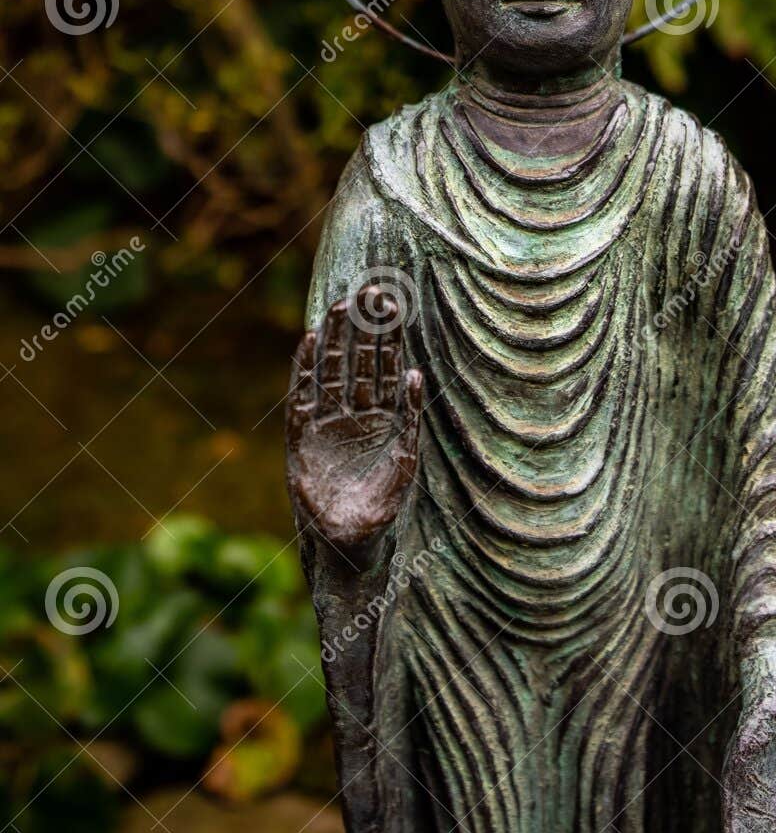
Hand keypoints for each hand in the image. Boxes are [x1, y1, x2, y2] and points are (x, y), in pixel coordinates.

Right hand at [286, 285, 422, 551]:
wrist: (350, 540)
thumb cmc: (383, 506)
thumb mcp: (406, 458)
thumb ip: (410, 416)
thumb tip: (416, 373)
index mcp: (382, 417)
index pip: (385, 367)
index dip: (387, 337)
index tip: (391, 304)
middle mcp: (354, 413)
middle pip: (358, 361)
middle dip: (363, 327)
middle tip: (368, 291)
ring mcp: (327, 422)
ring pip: (331, 370)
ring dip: (335, 339)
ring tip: (341, 306)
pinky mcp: (302, 435)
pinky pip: (302, 395)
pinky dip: (304, 369)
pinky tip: (307, 341)